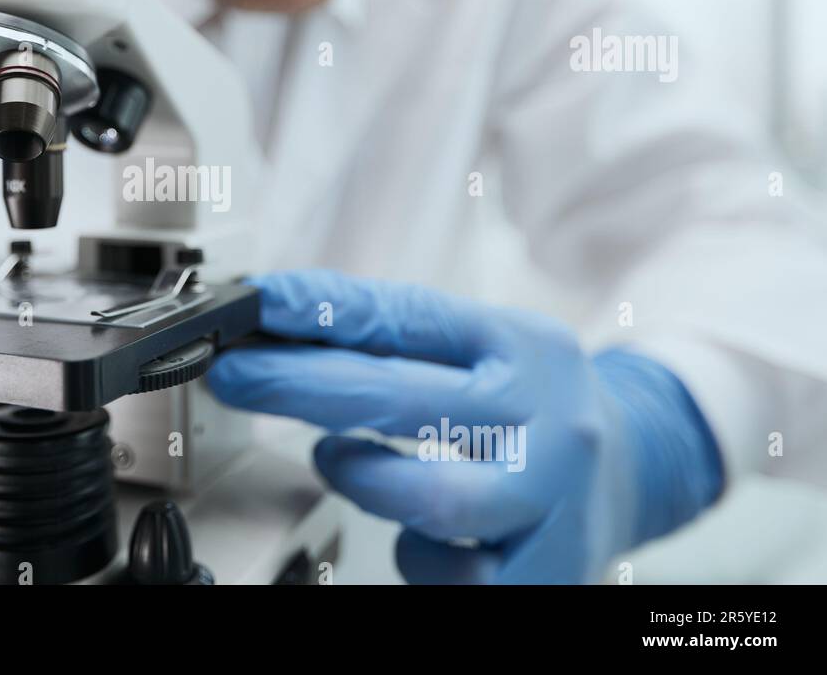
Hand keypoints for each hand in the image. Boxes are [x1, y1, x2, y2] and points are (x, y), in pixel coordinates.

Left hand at [208, 270, 723, 582]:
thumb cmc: (532, 406)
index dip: (325, 310)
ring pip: (435, 498)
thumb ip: (394, 337)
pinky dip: (417, 552)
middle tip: (240, 376)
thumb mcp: (483, 347)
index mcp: (524, 350)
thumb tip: (285, 323)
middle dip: (304, 385)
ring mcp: (551, 501)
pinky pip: (457, 572)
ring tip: (338, 457)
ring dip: (364, 477)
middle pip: (409, 399)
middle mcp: (547, 420)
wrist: (637, 470)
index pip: (412, 319)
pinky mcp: (546, 572)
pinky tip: (419, 531)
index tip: (259, 303)